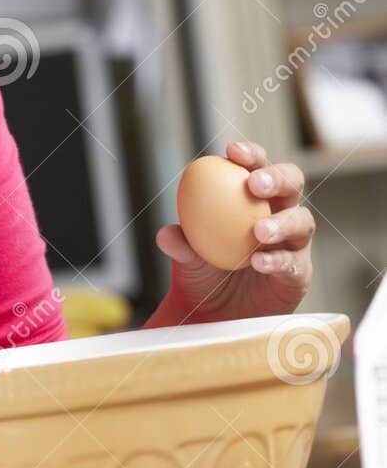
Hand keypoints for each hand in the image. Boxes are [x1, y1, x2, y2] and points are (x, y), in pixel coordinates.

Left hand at [154, 140, 313, 324]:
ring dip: (281, 223)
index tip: (232, 151)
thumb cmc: (204, 274)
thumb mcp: (187, 259)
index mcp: (253, 199)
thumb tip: (166, 233)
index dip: (250, 155)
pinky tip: (259, 262)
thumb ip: (181, 244)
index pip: (257, 167)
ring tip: (259, 231)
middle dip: (276, 177)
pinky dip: (277, 260)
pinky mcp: (299, 274)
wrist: (214, 316)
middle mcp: (279, 214)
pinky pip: (294, 263)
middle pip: (292, 184)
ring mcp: (294, 243)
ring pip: (302, 222)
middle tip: (255, 184)